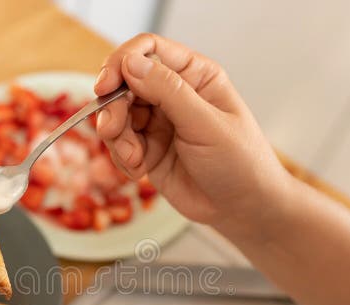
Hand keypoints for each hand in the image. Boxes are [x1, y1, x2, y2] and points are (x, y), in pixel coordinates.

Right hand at [94, 33, 289, 233]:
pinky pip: (120, 144)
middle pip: (125, 83)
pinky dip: (121, 157)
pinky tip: (138, 170)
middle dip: (114, 107)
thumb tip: (131, 63)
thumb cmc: (240, 163)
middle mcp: (173, 94)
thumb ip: (169, 92)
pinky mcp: (149, 150)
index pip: (149, 50)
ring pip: (118, 115)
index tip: (106, 86)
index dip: (122, 62)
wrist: (242, 209)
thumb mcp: (206, 125)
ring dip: (117, 137)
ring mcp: (159, 122)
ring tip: (133, 158)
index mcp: (194, 76)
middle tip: (112, 130)